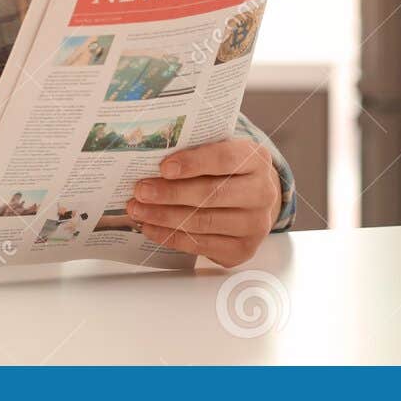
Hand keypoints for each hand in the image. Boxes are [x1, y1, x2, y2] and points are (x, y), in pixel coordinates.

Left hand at [128, 139, 280, 266]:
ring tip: (138, 209)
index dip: (193, 163)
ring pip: (203, 222)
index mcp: (256, 160)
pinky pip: (200, 245)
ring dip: (164, 217)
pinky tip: (151, 227)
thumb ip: (196, 150)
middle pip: (212, 194)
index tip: (164, 167)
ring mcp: (255, 225)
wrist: (253, 201)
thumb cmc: (228, 171)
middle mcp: (262, 193)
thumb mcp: (221, 151)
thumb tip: (152, 156)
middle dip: (170, 193)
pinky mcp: (242, 249)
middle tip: (141, 191)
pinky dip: (171, 236)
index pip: (225, 159)